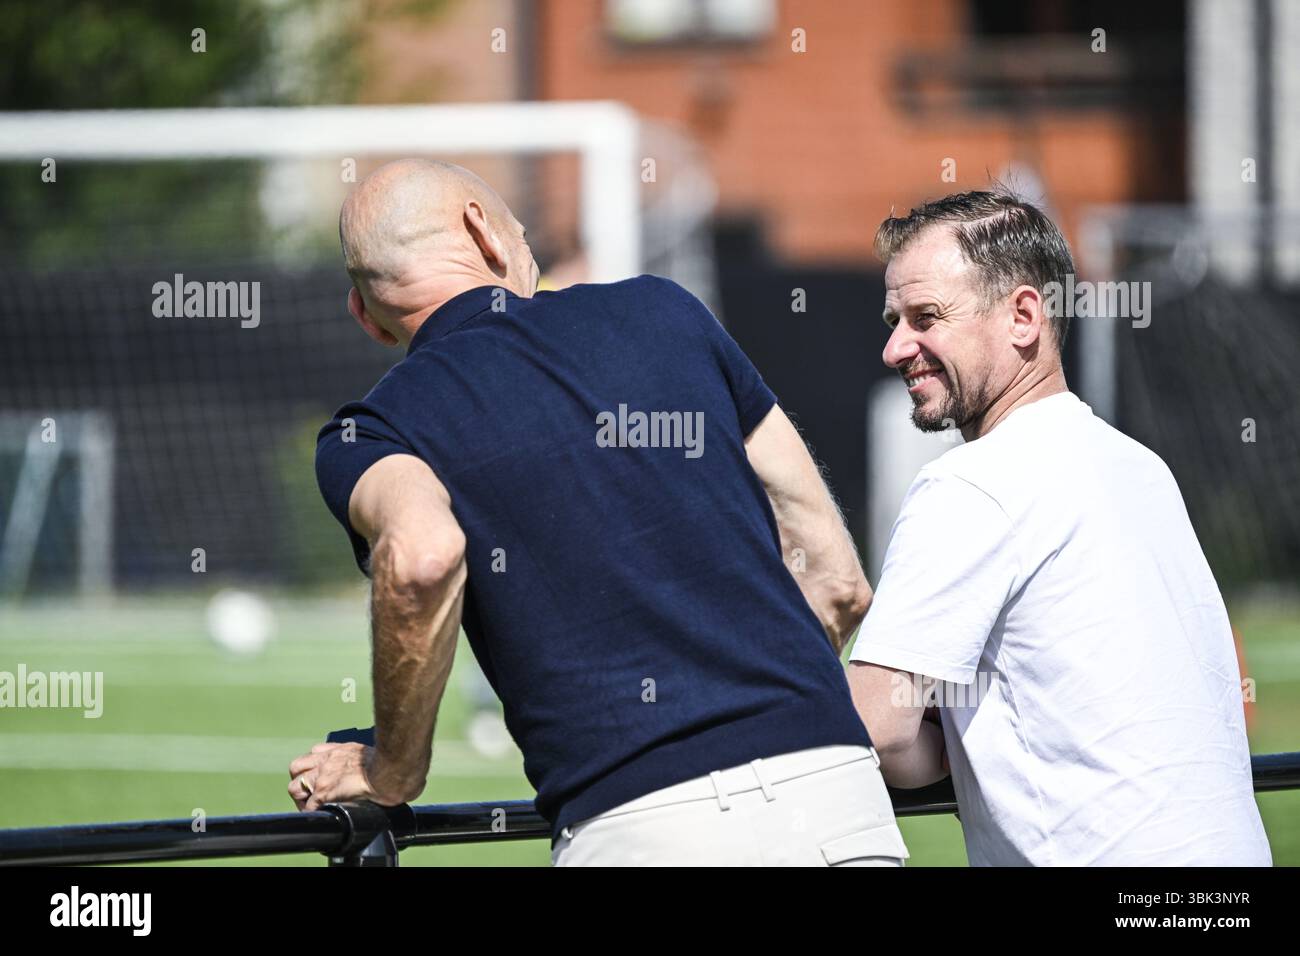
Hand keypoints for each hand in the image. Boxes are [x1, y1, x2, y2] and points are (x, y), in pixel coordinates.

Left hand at [287, 742, 417, 810]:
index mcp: (340, 750)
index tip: (321, 778)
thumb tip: (377, 768)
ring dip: (303, 798)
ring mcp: (323, 776)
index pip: (314, 754)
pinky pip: (308, 807)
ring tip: (315, 807)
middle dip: (301, 780)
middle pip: (297, 767)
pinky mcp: (325, 792)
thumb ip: (364, 760)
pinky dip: (313, 812)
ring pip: (295, 787)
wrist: (393, 769)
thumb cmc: (392, 762)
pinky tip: (323, 816)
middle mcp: (327, 759)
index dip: (314, 767)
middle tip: (312, 793)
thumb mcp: (373, 752)